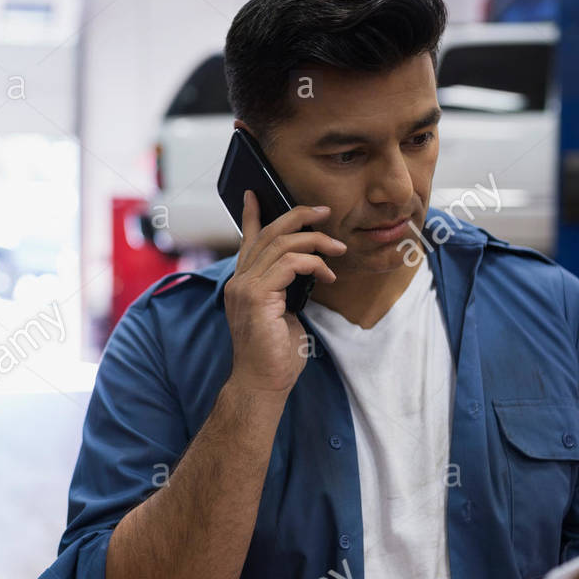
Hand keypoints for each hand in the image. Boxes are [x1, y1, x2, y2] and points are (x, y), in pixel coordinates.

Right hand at [223, 191, 345, 395]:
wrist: (262, 384)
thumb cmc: (275, 356)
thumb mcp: (283, 314)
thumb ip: (285, 289)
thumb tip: (305, 271)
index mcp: (242, 285)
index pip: (247, 242)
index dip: (251, 216)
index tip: (254, 194)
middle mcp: (238, 282)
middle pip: (267, 234)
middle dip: (298, 217)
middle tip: (324, 212)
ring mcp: (244, 288)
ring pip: (282, 245)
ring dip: (316, 242)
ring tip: (339, 248)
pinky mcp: (257, 296)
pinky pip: (290, 264)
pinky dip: (314, 264)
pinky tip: (328, 275)